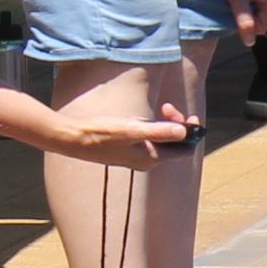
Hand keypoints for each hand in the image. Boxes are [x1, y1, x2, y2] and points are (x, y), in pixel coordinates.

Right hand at [56, 102, 189, 169]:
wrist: (74, 139)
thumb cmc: (102, 133)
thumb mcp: (132, 129)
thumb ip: (159, 131)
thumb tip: (183, 132)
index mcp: (152, 158)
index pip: (185, 149)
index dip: (191, 132)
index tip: (188, 115)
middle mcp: (148, 162)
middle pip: (175, 144)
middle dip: (176, 123)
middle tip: (166, 106)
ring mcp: (138, 157)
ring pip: (163, 141)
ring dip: (164, 123)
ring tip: (157, 108)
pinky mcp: (129, 151)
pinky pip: (150, 140)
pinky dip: (153, 128)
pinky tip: (141, 119)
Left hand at [211, 0, 266, 44]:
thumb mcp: (237, 1)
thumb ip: (245, 23)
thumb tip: (249, 44)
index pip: (261, 28)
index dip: (246, 26)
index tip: (234, 14)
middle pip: (255, 21)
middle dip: (242, 19)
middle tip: (230, 5)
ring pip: (248, 14)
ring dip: (237, 12)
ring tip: (228, 0)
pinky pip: (244, 6)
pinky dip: (235, 5)